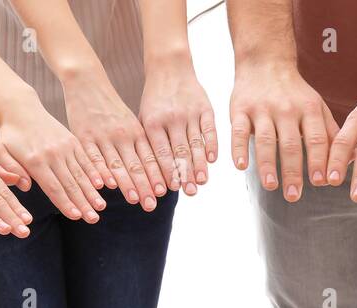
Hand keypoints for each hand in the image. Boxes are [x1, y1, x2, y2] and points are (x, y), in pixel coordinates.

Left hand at [0, 91, 105, 222]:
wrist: (22, 108)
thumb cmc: (9, 135)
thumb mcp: (0, 152)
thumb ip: (10, 170)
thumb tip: (26, 187)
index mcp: (35, 160)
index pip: (53, 187)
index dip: (65, 203)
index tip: (75, 216)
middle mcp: (53, 154)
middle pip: (70, 183)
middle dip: (83, 203)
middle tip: (93, 219)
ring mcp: (65, 147)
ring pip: (80, 173)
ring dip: (91, 192)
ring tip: (100, 207)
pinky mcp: (72, 141)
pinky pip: (85, 160)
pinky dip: (94, 173)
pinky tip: (101, 186)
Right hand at [63, 74, 164, 210]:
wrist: (87, 81)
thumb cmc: (111, 107)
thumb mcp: (129, 123)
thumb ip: (138, 145)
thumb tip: (151, 170)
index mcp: (135, 131)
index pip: (149, 158)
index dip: (156, 176)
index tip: (163, 193)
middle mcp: (122, 135)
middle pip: (136, 165)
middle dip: (145, 187)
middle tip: (151, 206)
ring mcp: (104, 136)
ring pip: (117, 163)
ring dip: (127, 184)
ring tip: (134, 200)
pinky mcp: (85, 137)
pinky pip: (94, 157)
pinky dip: (101, 171)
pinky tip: (107, 185)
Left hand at [139, 58, 218, 195]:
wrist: (170, 67)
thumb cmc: (154, 99)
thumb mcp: (144, 118)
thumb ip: (149, 143)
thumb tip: (151, 174)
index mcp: (153, 122)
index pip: (161, 153)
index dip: (167, 172)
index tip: (170, 189)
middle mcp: (172, 118)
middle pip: (180, 151)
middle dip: (185, 174)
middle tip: (190, 192)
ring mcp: (190, 113)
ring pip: (196, 143)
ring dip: (199, 165)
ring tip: (202, 181)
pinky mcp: (205, 108)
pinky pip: (210, 130)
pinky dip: (212, 145)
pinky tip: (212, 160)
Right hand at [229, 61, 337, 200]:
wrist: (265, 61)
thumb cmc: (294, 92)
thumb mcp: (316, 107)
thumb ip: (330, 133)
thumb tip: (351, 160)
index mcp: (308, 109)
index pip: (317, 139)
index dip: (319, 161)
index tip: (321, 182)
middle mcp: (286, 109)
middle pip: (291, 144)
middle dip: (293, 171)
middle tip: (294, 196)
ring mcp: (262, 109)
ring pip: (265, 140)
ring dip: (268, 165)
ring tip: (271, 186)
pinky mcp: (240, 110)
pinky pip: (238, 132)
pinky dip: (238, 149)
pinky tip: (241, 167)